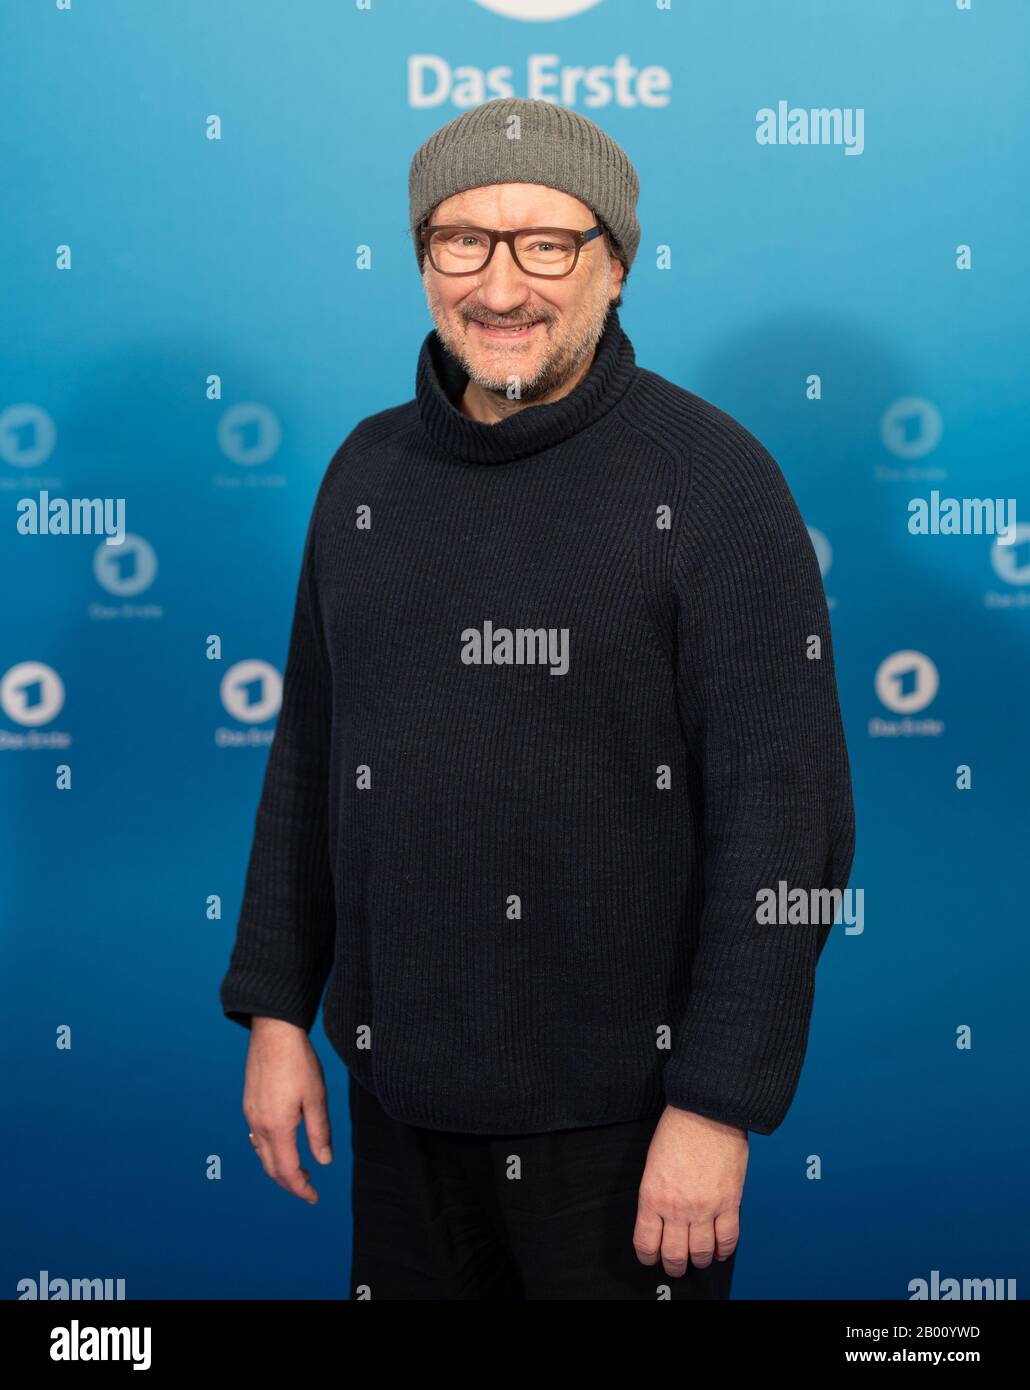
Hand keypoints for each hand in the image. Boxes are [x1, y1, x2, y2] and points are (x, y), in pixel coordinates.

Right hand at [241, 1017, 332, 1203]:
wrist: (274, 1032)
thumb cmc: (298, 1062)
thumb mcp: (316, 1098)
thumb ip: (319, 1133)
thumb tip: (323, 1161)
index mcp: (277, 1127)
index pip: (287, 1170)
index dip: (301, 1188)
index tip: (314, 1197)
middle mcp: (258, 1125)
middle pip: (271, 1167)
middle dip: (289, 1182)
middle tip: (309, 1188)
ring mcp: (250, 1114)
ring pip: (262, 1153)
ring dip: (278, 1167)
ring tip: (299, 1169)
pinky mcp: (249, 1104)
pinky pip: (256, 1138)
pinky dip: (269, 1150)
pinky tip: (282, 1144)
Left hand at [633, 1105, 748, 1275]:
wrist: (706, 1111)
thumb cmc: (678, 1129)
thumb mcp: (653, 1163)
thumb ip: (657, 1193)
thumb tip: (663, 1215)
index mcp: (653, 1197)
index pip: (646, 1243)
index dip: (648, 1256)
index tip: (651, 1257)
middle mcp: (677, 1208)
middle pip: (675, 1254)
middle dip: (674, 1265)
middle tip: (675, 1265)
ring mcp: (705, 1208)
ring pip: (702, 1253)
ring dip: (700, 1260)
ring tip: (699, 1259)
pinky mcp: (729, 1203)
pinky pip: (728, 1239)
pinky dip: (724, 1251)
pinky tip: (721, 1251)